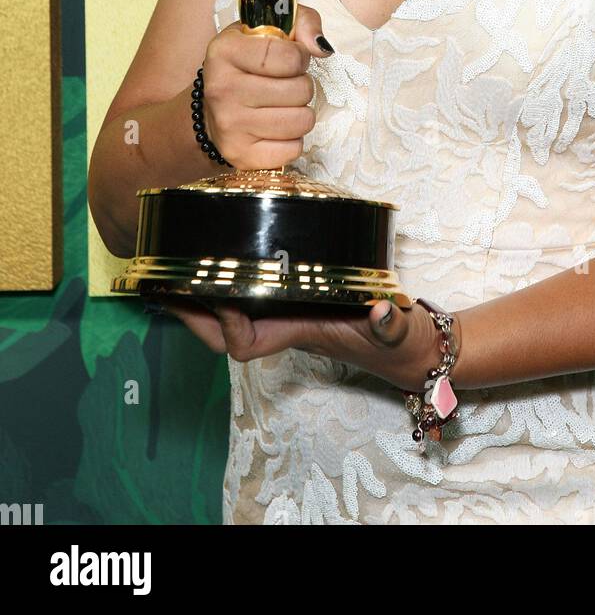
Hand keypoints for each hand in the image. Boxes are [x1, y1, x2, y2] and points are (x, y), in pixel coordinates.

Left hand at [157, 296, 461, 392]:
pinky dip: (228, 288)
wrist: (410, 349)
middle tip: (162, 287)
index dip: (226, 322)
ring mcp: (288, 317)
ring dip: (201, 303)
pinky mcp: (297, 302)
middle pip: (223, 334)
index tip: (219, 292)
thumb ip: (390, 323)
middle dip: (191, 317)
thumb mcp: (398, 331)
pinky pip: (250, 300)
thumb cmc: (402, 342)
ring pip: (230, 319)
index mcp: (300, 334)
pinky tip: (217, 267)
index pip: (246, 340)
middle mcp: (286, 327)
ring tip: (174, 277)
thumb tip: (379, 313)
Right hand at [200, 5, 333, 170]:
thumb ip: (303, 22)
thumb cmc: (248, 64)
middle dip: (302, 86)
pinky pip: (293, 149)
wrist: (213, 110)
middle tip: (286, 84)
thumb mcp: (268, 30)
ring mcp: (229, 125)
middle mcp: (222, 89)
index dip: (300, 58)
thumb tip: (322, 48)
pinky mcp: (240, 155)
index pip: (288, 56)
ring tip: (284, 105)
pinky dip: (292, 139)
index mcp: (224, 51)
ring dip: (301, 112)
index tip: (293, 59)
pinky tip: (276, 128)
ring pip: (301, 121)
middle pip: (299, 90)